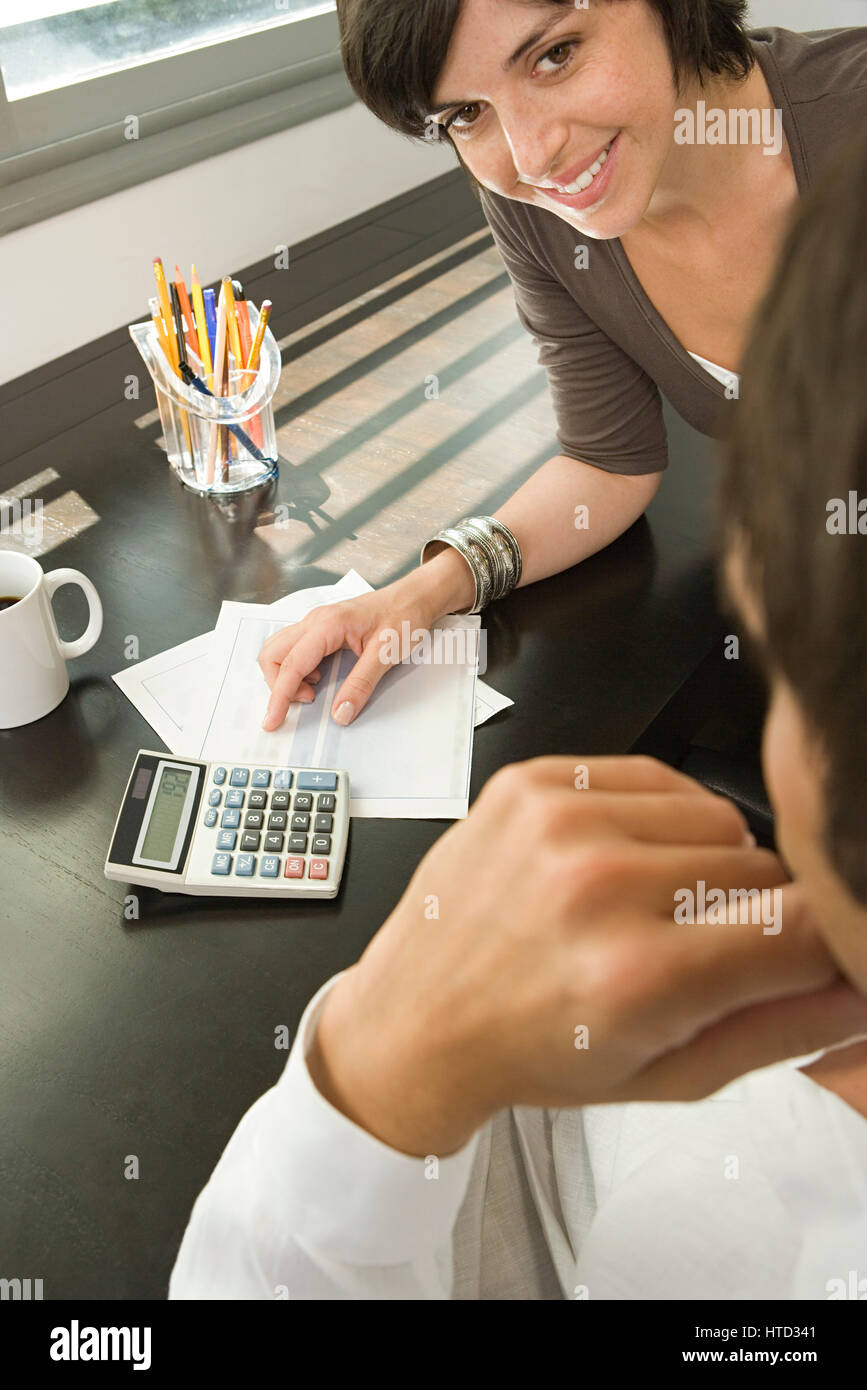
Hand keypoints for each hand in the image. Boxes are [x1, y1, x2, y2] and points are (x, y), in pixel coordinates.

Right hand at [258, 551, 471, 730]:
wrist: (415, 597)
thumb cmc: (403, 616)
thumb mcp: (386, 654)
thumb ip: (361, 684)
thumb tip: (341, 713)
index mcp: (327, 625)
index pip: (291, 664)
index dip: (279, 696)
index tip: (272, 720)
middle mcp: (315, 621)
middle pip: (272, 654)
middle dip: (278, 684)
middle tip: (308, 701)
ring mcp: (316, 623)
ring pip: (280, 650)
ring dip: (286, 675)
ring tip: (314, 690)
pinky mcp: (321, 629)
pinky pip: (294, 649)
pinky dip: (297, 669)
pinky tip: (320, 677)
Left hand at [309, 756, 866, 1155]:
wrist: (417, 1018)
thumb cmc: (530, 1051)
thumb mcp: (666, 1076)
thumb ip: (779, 1031)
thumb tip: (857, 989)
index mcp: (639, 976)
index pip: (803, 927)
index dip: (816, 944)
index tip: (796, 955)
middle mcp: (600, 886)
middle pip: (762, 864)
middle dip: (749, 910)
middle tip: (687, 951)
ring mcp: (561, 821)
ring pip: (716, 815)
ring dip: (702, 860)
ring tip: (645, 909)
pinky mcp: (533, 782)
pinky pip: (656, 776)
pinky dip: (657, 818)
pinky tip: (618, 863)